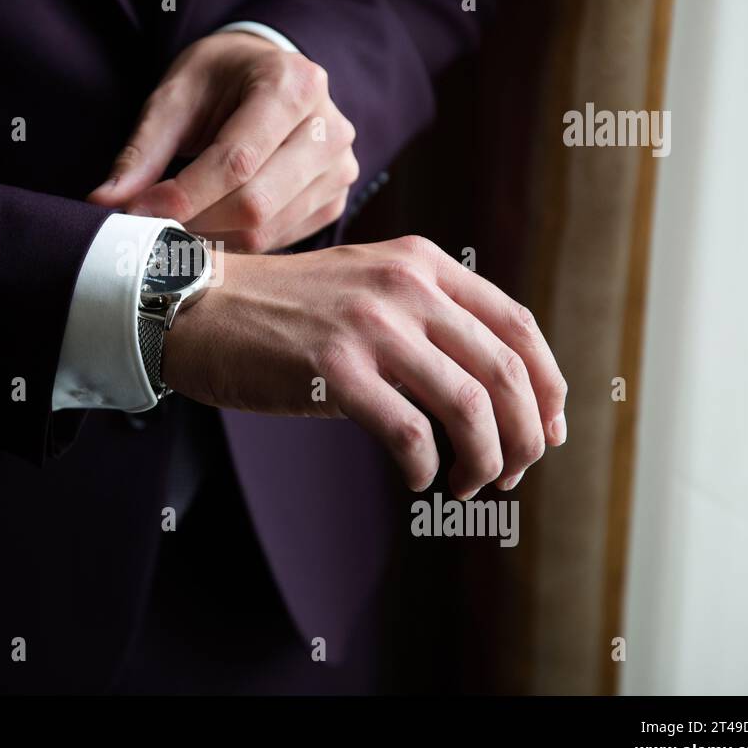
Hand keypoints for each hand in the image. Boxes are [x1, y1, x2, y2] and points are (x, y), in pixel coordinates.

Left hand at [87, 32, 358, 251]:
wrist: (264, 74)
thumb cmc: (218, 81)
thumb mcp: (175, 98)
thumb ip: (141, 152)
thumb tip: (104, 203)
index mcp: (293, 85)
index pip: (237, 160)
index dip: (183, 196)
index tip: (137, 214)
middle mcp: (329, 127)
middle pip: (255, 203)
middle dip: (194, 222)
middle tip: (151, 226)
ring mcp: (339, 168)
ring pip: (267, 231)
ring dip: (211, 239)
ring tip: (177, 225)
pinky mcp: (335, 199)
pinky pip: (280, 240)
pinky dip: (237, 243)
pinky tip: (211, 226)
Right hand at [162, 236, 568, 498]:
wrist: (198, 306)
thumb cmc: (282, 309)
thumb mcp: (367, 284)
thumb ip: (428, 315)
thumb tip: (494, 389)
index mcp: (422, 263)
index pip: (518, 326)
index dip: (549, 387)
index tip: (549, 430)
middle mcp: (406, 286)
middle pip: (506, 372)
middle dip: (526, 436)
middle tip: (514, 473)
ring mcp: (369, 325)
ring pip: (469, 406)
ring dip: (485, 460)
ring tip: (469, 485)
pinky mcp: (333, 369)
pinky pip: (410, 433)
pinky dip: (427, 468)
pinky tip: (420, 479)